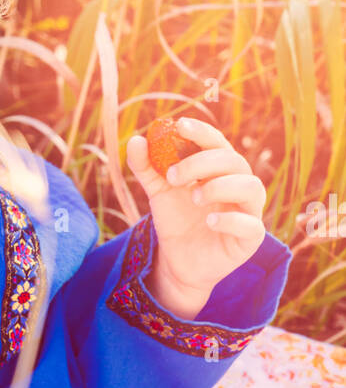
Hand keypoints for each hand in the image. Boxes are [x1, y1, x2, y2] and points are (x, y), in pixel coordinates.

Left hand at [126, 117, 266, 317]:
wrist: (177, 261)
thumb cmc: (175, 220)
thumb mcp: (158, 192)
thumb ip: (147, 167)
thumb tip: (136, 139)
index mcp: (219, 169)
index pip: (217, 142)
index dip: (201, 132)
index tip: (179, 126)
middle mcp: (238, 185)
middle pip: (233, 161)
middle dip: (201, 163)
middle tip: (172, 176)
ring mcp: (248, 211)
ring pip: (251, 187)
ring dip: (221, 186)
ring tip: (194, 197)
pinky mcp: (250, 238)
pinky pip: (251, 224)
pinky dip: (231, 219)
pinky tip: (210, 221)